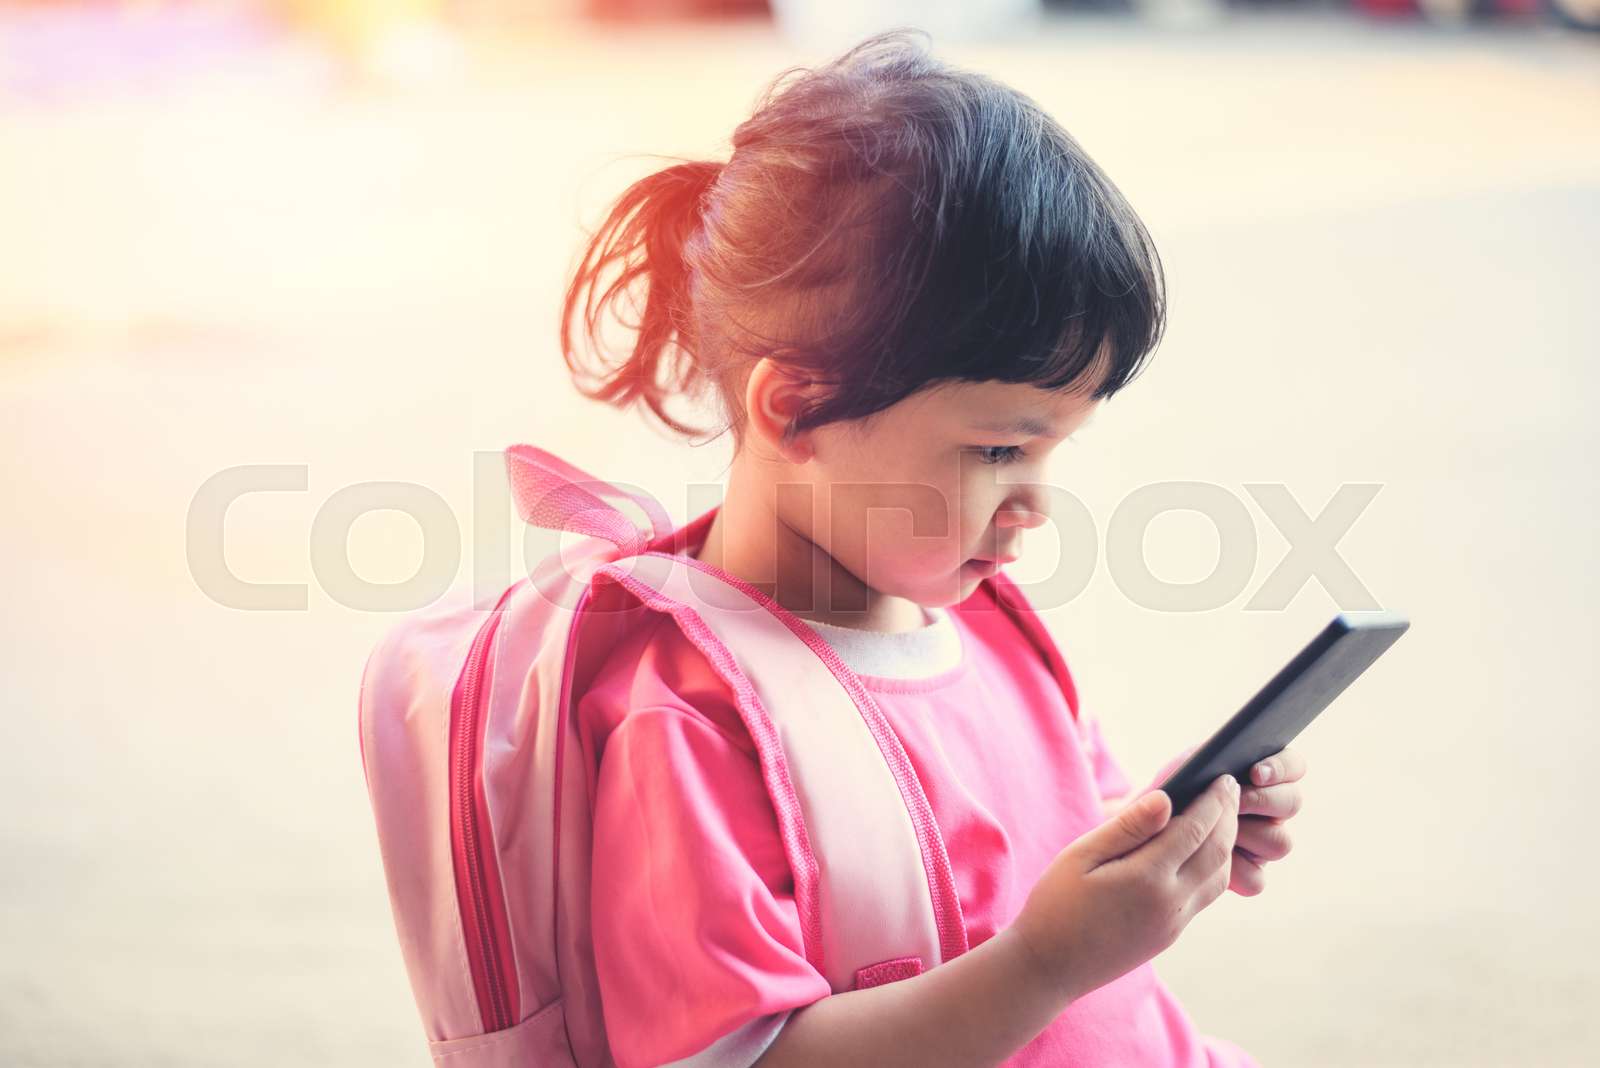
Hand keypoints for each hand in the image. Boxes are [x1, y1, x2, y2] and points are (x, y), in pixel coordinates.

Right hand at [1009, 773, 1240, 1002]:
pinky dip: (1215, 867)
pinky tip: (1204, 852)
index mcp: (1146, 877)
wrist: (1050, 965)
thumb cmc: (1056, 903)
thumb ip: (1127, 827)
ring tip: (1223, 815)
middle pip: (1217, 851)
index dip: (1213, 800)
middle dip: (1228, 816)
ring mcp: (1173, 922)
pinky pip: (1206, 895)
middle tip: (1231, 787)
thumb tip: (1166, 797)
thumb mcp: (1081, 856)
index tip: (1223, 776)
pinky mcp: (1170, 935)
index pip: (1195, 829)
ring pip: (1219, 876)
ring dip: (1228, 842)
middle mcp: (1169, 902)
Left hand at [1111, 744, 1305, 897]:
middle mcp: (1270, 810)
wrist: (1146, 832)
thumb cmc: (1169, 792)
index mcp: (1264, 777)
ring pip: (1280, 842)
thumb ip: (1198, 758)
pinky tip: (1210, 861)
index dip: (1281, 768)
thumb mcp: (1179, 769)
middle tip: (1235, 801)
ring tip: (1214, 828)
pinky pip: (1256, 877)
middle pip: (1293, 802)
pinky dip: (1233, 869)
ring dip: (1248, 834)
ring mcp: (1262, 844)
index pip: (1293, 766)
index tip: (1255, 772)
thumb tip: (1209, 754)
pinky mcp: (1248, 875)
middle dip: (1263, 800)